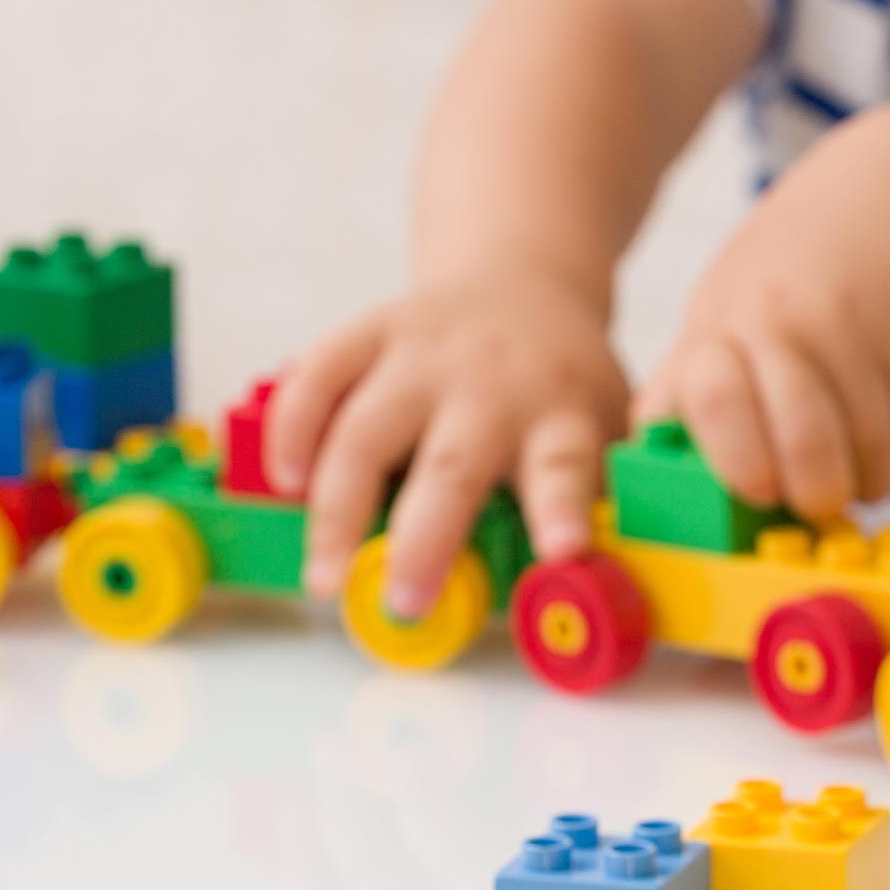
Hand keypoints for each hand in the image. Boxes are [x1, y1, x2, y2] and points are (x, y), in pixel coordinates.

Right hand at [266, 266, 627, 615]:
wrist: (523, 285)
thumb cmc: (560, 386)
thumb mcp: (602, 430)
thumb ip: (595, 498)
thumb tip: (592, 590)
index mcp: (561, 414)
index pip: (566, 466)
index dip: (562, 510)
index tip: (563, 553)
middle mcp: (492, 383)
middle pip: (452, 464)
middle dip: (423, 539)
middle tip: (400, 604)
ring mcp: (425, 353)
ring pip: (367, 429)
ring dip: (338, 509)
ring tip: (325, 578)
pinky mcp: (372, 329)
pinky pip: (319, 377)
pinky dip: (293, 431)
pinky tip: (287, 487)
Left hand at [636, 112, 889, 520]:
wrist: (877, 205)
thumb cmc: (779, 285)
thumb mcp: (717, 320)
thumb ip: (685, 396)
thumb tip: (649, 478)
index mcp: (721, 326)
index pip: (715, 400)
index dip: (738, 460)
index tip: (758, 492)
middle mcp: (786, 320)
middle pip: (805, 440)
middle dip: (815, 495)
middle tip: (816, 502)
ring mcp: (859, 328)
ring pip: (871, 450)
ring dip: (866, 481)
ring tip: (853, 468)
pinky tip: (886, 432)